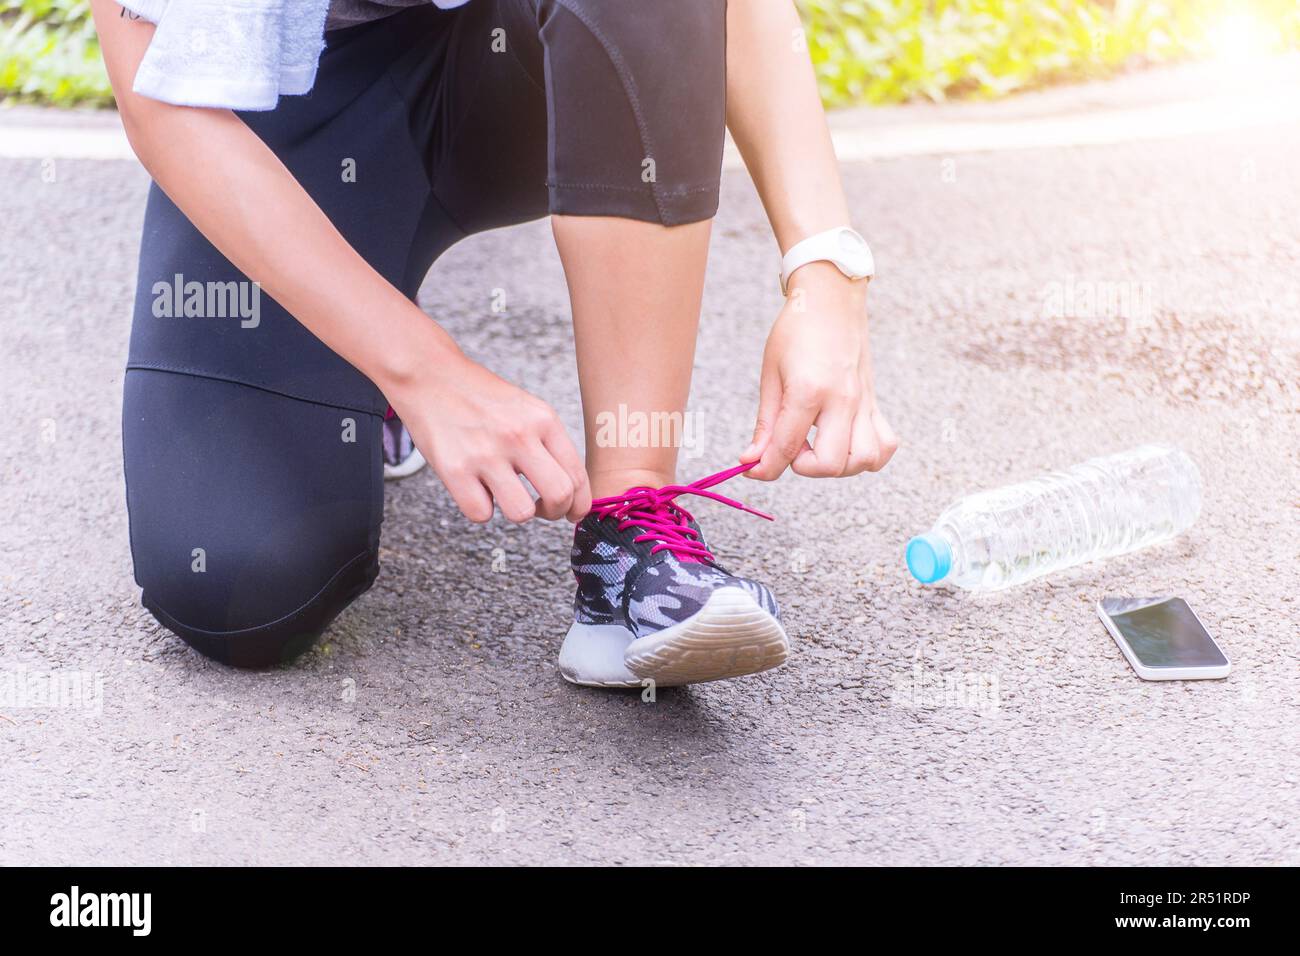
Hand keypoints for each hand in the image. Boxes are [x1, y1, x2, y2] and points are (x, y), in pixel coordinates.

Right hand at [386, 349, 591, 523]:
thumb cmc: (479, 397)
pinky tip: (476, 488)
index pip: (578, 474)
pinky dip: (479, 508)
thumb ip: (548, 443)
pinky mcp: (454, 470)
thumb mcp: (526, 408)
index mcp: (542, 419)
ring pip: (521, 513)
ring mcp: (486, 453)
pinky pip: (481, 514)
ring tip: (505, 495)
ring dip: (516, 511)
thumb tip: (570, 487)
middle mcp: (519, 435)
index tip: (572, 512)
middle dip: (555, 512)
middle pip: (559, 496)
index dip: (579, 503)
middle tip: (543, 509)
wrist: (430, 375)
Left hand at [742, 262, 897, 479]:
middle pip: (830, 464)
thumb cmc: (797, 330)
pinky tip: (845, 443)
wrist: (832, 299)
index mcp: (809, 390)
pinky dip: (868, 456)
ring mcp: (864, 403)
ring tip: (818, 445)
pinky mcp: (875, 403)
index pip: (788, 448)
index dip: (765, 467)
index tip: (753, 469)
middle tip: (791, 446)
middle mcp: (843, 400)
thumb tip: (752, 460)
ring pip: (864, 460)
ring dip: (838, 466)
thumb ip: (765, 423)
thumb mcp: (771, 375)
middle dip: (804, 467)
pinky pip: (885, 445)